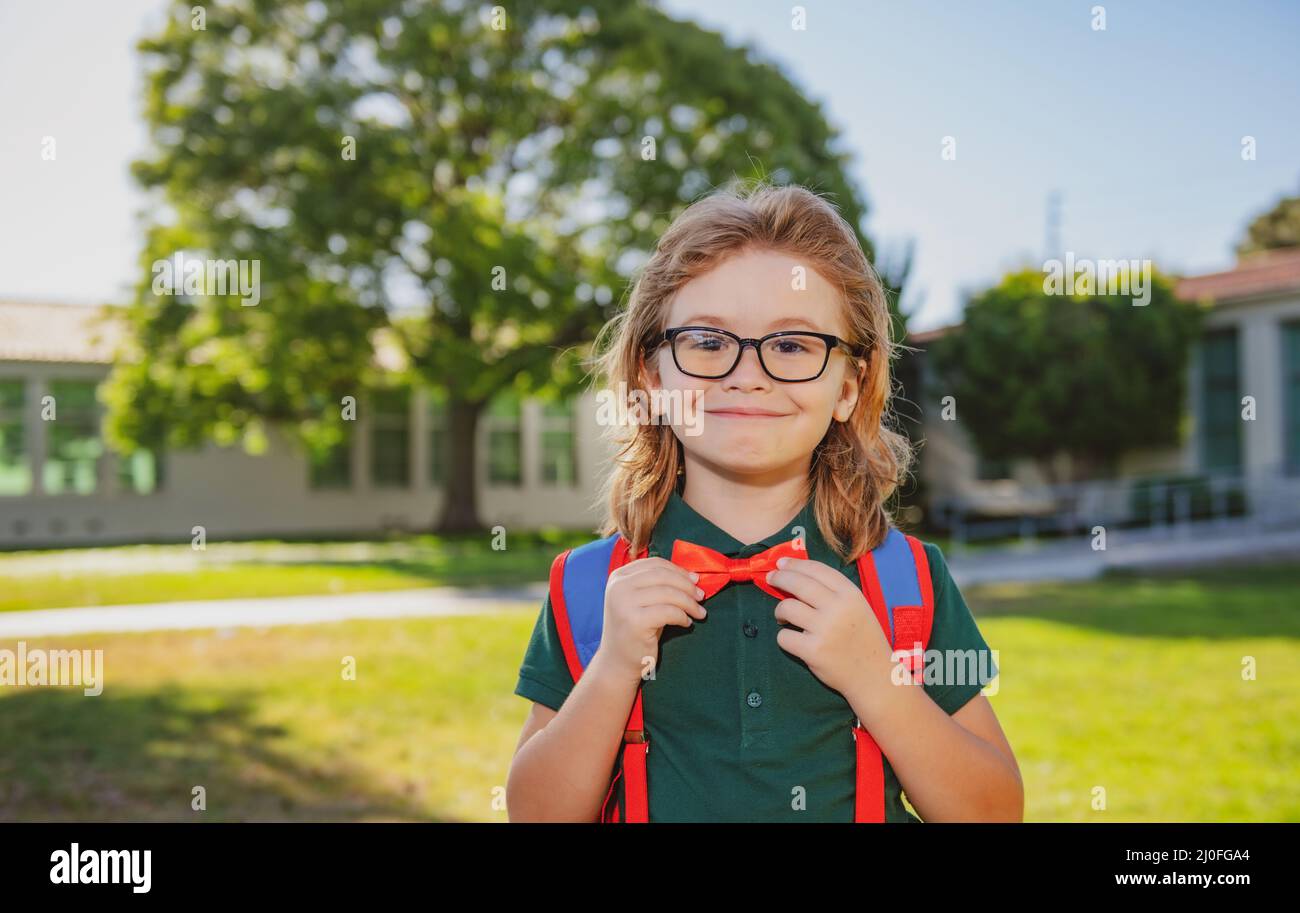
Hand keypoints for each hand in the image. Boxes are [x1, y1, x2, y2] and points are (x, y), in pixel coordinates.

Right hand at [594, 557, 706, 683]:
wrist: (617, 662)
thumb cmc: (635, 629)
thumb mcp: (643, 600)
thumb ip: (659, 585)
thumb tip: (693, 576)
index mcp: (618, 576)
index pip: (655, 564)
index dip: (679, 570)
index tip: (695, 580)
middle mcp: (618, 587)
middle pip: (663, 576)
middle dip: (687, 585)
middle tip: (701, 596)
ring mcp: (624, 603)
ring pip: (668, 593)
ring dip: (689, 602)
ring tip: (699, 612)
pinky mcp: (635, 621)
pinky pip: (669, 612)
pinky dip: (682, 616)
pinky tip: (687, 623)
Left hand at [765, 557, 893, 699]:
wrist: (874, 676)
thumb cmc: (863, 639)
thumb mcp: (858, 607)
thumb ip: (833, 592)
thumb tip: (797, 574)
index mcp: (850, 595)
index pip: (817, 570)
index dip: (796, 564)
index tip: (781, 562)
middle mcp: (837, 608)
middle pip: (798, 583)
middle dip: (780, 578)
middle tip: (772, 579)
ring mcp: (824, 630)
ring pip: (786, 608)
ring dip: (780, 611)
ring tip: (784, 618)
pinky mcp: (813, 651)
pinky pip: (784, 636)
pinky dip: (784, 637)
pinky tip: (793, 639)